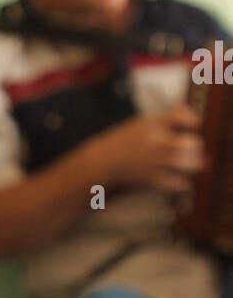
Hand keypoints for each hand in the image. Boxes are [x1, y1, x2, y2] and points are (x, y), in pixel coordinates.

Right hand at [88, 103, 204, 194]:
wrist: (102, 160)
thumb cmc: (124, 141)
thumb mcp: (142, 123)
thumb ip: (167, 118)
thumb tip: (194, 120)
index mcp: (152, 123)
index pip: (180, 115)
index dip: (192, 120)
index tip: (193, 125)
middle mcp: (154, 140)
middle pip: (188, 142)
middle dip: (195, 146)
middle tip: (192, 149)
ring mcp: (152, 159)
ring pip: (184, 161)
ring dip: (192, 163)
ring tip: (190, 164)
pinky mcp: (150, 177)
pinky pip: (175, 181)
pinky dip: (182, 182)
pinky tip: (180, 179)